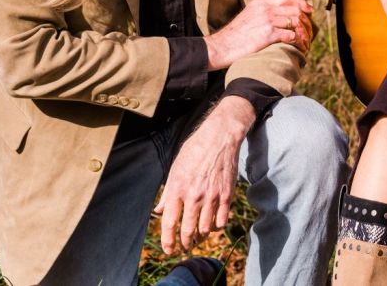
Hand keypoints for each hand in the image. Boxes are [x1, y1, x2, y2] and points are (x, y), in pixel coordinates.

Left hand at [154, 96, 253, 253]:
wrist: (220, 137)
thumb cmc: (195, 150)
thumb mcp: (175, 169)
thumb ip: (167, 193)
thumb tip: (159, 211)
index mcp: (178, 188)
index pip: (169, 223)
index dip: (167, 241)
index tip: (168, 249)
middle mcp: (194, 195)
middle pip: (188, 231)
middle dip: (184, 243)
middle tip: (184, 247)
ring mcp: (212, 197)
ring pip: (205, 229)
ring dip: (200, 237)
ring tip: (197, 238)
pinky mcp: (227, 195)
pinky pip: (222, 221)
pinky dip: (216, 227)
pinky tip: (213, 225)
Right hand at [205, 0, 312, 69]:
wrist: (221, 46)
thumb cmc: (234, 35)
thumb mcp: (248, 15)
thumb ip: (263, 11)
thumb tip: (279, 14)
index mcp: (260, 2)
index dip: (301, 2)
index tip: (309, 9)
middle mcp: (265, 9)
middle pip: (294, 8)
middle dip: (305, 19)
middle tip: (309, 28)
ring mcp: (266, 21)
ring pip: (295, 21)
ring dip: (303, 32)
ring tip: (305, 40)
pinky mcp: (267, 35)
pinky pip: (290, 35)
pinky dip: (297, 41)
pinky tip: (297, 46)